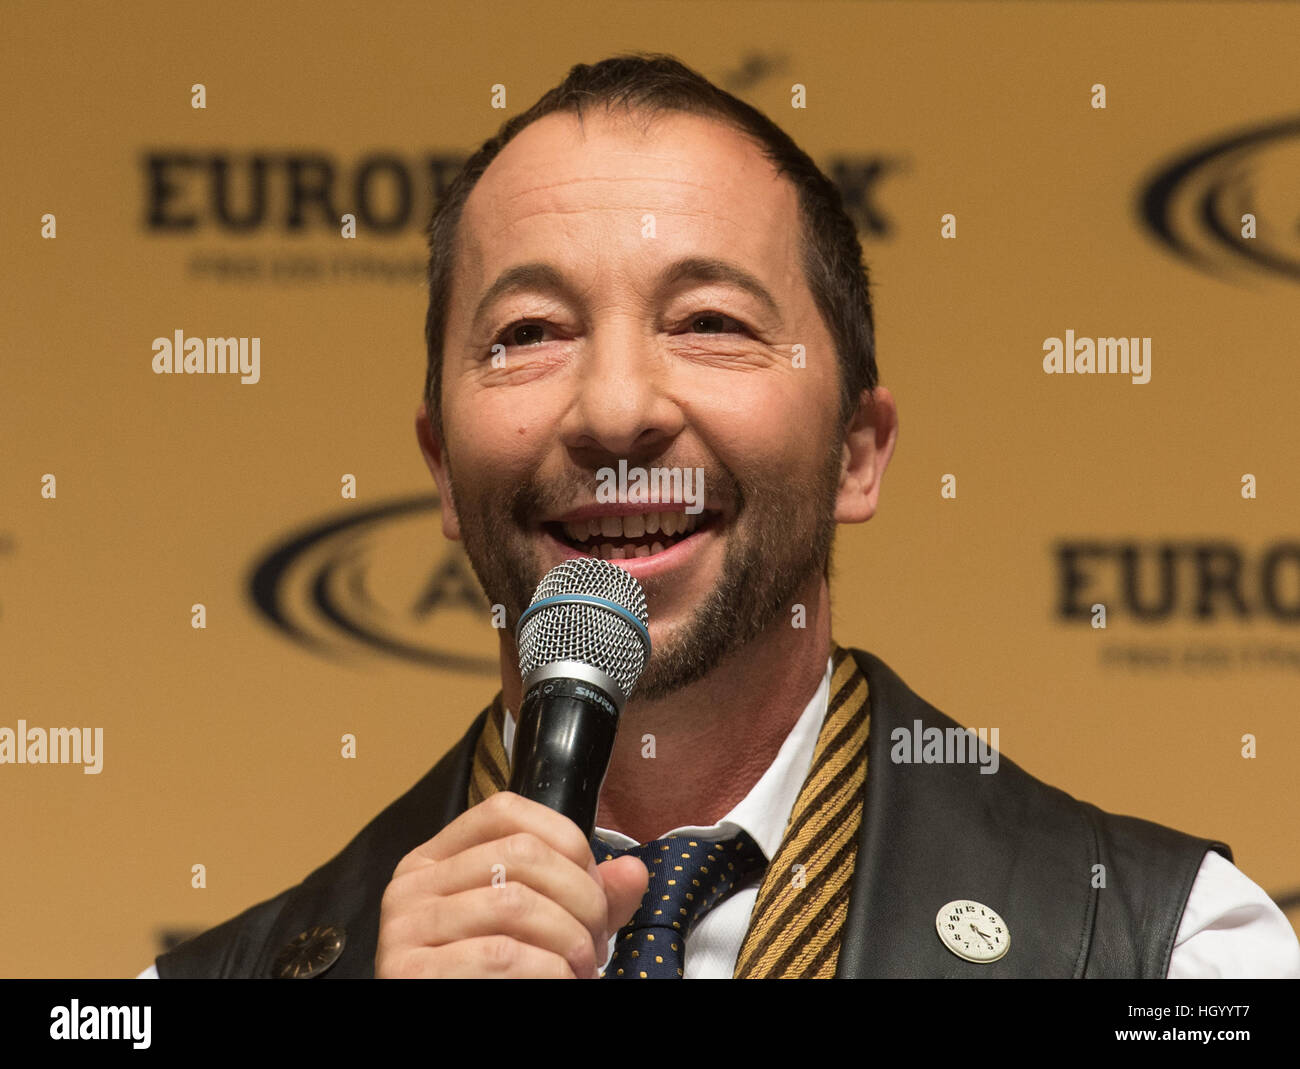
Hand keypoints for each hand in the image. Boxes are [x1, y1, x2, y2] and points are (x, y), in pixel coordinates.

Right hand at [375, 791, 648, 977]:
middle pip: (518, 853)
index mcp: (436, 861)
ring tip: (583, 969)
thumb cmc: (490, 978)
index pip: (505, 811)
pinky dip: (549, 972)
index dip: (565, 839)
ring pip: (514, 903)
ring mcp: (404, 927)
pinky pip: (500, 955)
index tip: (595, 886)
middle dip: (581, 897)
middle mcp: (412, 885)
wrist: (445, 1040)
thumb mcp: (536, 927)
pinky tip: (561, 983)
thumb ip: (582, 897)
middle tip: (597, 942)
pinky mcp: (410, 972)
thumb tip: (634, 871)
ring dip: (569, 939)